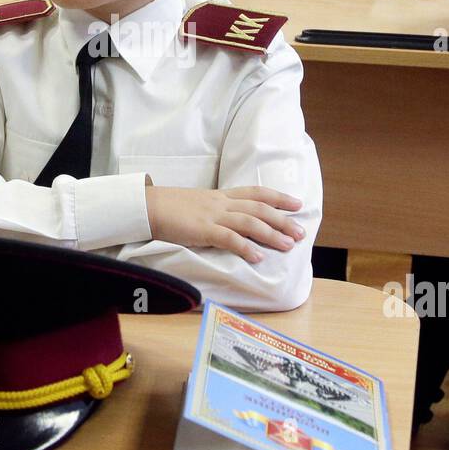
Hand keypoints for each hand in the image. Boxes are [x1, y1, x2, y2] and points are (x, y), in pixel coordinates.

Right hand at [145, 184, 305, 264]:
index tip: (297, 203)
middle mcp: (221, 203)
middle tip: (301, 232)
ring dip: (272, 234)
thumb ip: (216, 210)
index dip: (278, 197)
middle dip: (283, 220)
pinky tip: (258, 257)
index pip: (256, 192)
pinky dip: (246, 247)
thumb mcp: (198, 204)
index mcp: (220, 196)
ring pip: (250, 222)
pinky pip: (228, 238)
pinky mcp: (202, 230)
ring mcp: (212, 216)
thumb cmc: (170, 207)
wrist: (147, 206)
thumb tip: (230, 221)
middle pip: (259, 208)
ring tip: (288, 245)